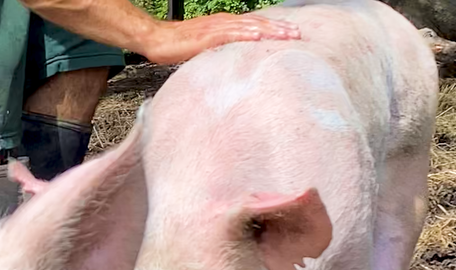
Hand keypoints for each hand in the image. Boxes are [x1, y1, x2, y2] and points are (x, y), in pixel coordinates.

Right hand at [142, 13, 300, 64]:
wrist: (157, 40)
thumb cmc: (178, 45)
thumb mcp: (206, 47)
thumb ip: (223, 50)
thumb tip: (237, 61)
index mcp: (225, 24)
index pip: (255, 24)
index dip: (274, 27)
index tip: (292, 33)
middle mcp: (223, 22)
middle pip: (256, 23)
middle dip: (278, 27)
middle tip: (298, 33)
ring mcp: (215, 27)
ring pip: (248, 26)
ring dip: (268, 29)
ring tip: (286, 34)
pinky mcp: (206, 35)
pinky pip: (229, 34)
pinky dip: (244, 34)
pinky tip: (257, 36)